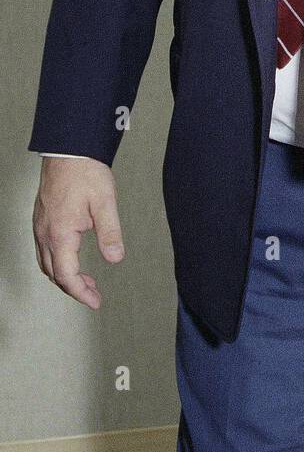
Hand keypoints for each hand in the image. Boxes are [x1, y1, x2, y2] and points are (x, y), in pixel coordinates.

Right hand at [32, 156, 123, 309]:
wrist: (68, 150)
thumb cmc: (85, 172)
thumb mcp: (105, 202)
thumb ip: (110, 232)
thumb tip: (115, 258)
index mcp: (60, 233)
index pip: (66, 275)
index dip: (81, 293)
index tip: (95, 301)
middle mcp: (45, 233)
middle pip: (53, 273)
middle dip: (73, 288)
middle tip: (93, 295)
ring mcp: (40, 226)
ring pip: (46, 263)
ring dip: (64, 276)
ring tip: (86, 281)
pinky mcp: (41, 219)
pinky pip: (44, 249)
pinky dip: (57, 262)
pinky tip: (71, 258)